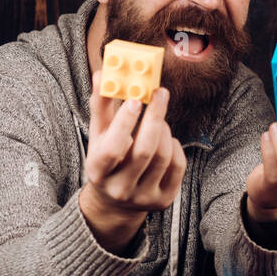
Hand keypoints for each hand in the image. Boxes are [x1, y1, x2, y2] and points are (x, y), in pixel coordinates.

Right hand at [80, 71, 186, 248]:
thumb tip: (102, 74)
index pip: (112, 149)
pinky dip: (175, 146)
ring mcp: (143, 197)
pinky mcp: (164, 200)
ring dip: (165, 130)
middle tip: (160, 93)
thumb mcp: (99, 135)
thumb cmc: (107, 159)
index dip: (124, 123)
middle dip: (155, 118)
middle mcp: (120, 189)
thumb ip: (102, 106)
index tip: (135, 98)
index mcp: (98, 172)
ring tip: (159, 120)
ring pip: (164, 156)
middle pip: (144, 152)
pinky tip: (166, 141)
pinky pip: (178, 165)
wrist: (115, 201)